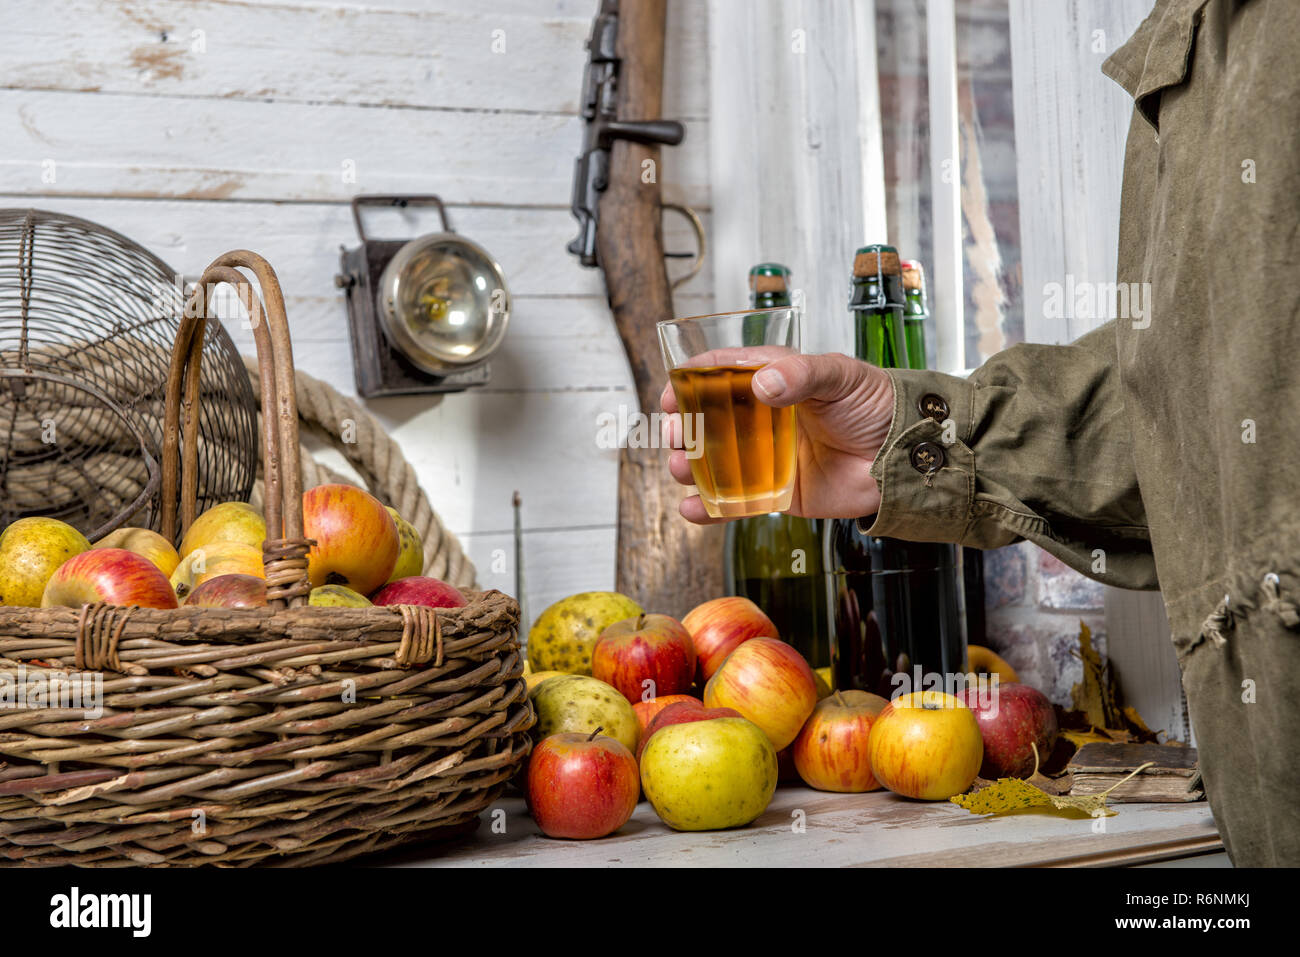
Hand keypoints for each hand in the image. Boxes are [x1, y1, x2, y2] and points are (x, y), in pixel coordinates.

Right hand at [660, 351, 895, 523]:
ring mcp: (766, 457)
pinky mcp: (776, 493)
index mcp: (774, 379)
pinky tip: (692, 509)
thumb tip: (762, 385)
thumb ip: (801, 375)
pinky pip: (734, 502)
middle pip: (706, 420)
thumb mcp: (840, 377)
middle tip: (673, 434)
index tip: (672, 393)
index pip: (721, 373)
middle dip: (681, 428)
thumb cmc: (877, 406)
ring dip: (688, 466)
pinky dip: (708, 509)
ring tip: (681, 468)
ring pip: (712, 462)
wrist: (906, 458)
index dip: (691, 381)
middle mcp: (763, 417)